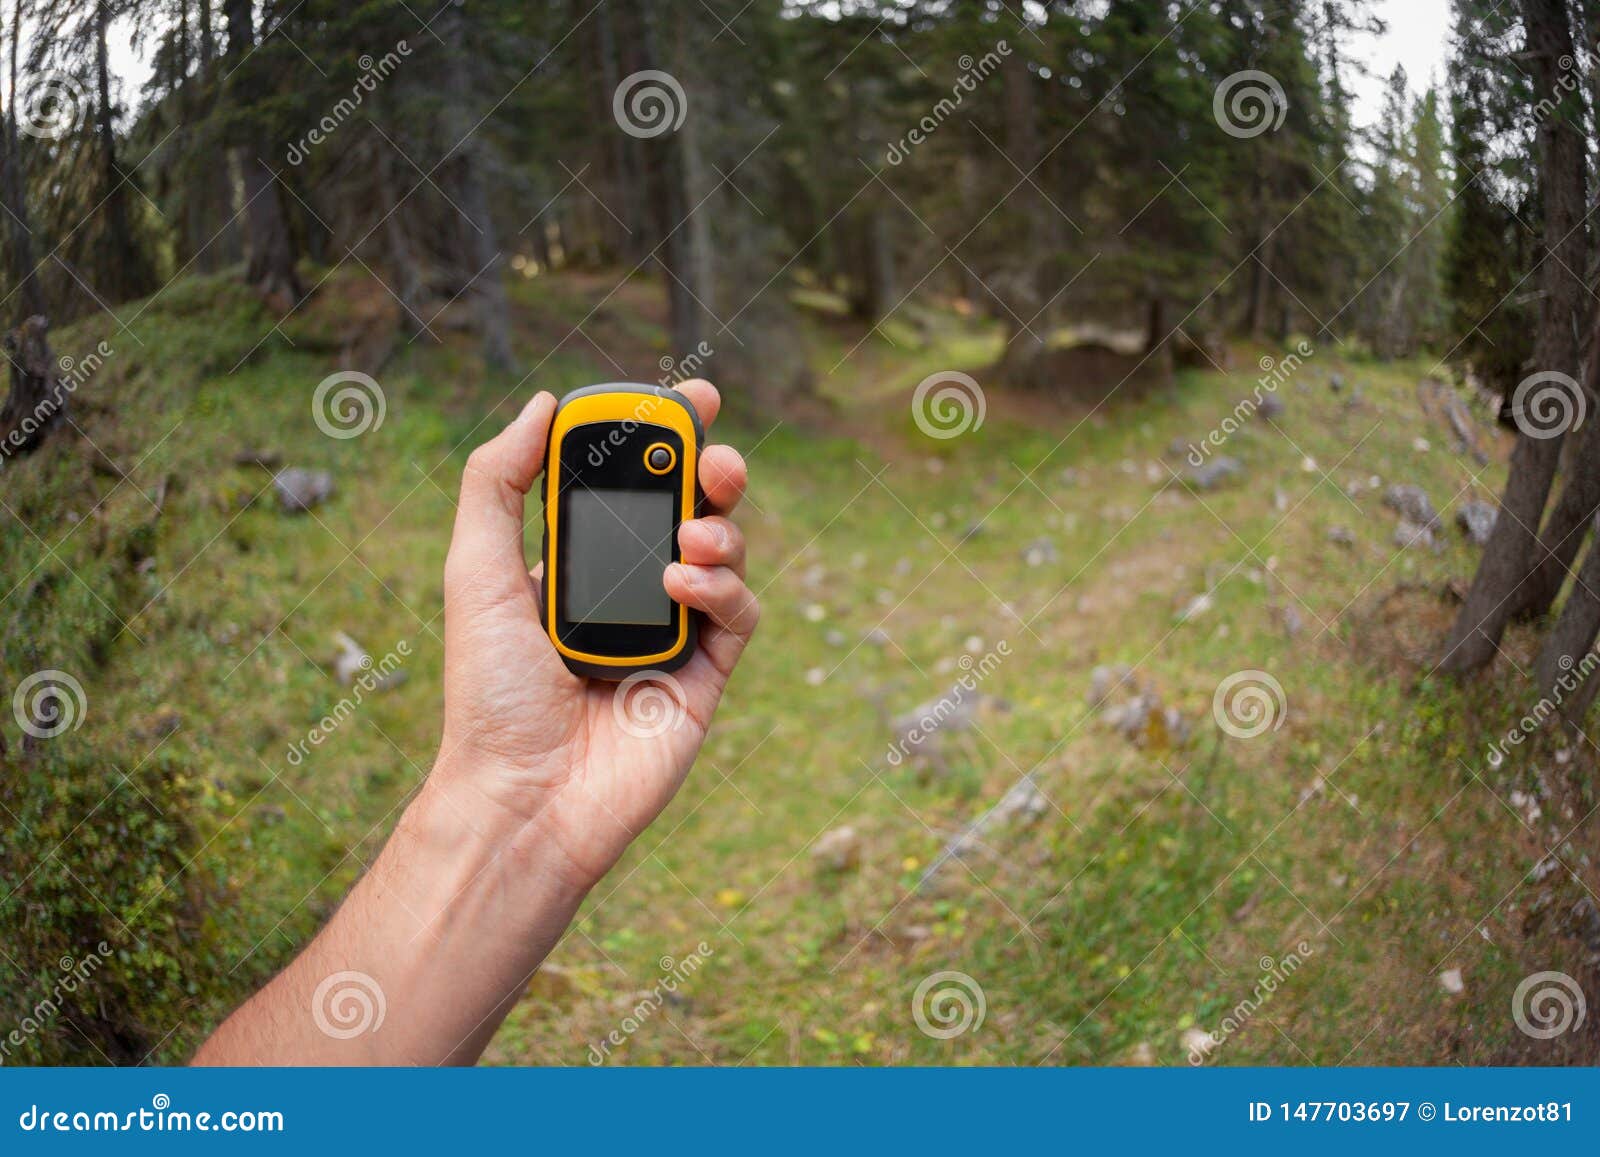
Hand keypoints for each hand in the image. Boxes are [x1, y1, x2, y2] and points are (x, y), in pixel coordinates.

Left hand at [431, 379, 758, 892]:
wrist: (522, 799)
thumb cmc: (490, 695)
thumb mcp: (476, 572)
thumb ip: (496, 483)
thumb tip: (540, 406)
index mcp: (576, 565)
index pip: (629, 484)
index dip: (663, 439)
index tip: (688, 398)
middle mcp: (629, 594)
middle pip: (690, 510)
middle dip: (712, 471)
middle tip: (715, 454)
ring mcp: (672, 635)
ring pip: (725, 554)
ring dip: (719, 528)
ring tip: (694, 534)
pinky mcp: (706, 678)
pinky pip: (737, 614)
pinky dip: (722, 587)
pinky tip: (685, 585)